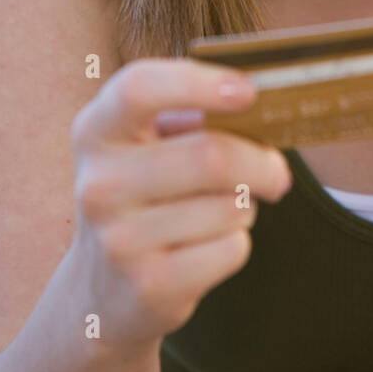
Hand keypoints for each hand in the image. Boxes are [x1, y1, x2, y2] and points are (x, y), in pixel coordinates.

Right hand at [69, 59, 291, 352]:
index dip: (198, 83)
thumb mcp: (146, 146)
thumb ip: (194, 117)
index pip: (138, 89)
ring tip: (219, 211)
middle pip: (210, 156)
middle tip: (276, 171)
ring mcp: (120, 240)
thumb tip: (263, 105)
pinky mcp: (150, 286)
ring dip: (245, 205)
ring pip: (230, 205)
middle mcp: (100, 185)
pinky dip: (237, 243)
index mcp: (96, 131)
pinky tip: (206, 247)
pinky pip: (232, 248)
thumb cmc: (144, 194)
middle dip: (261, 162)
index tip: (248, 91)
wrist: (101, 288)